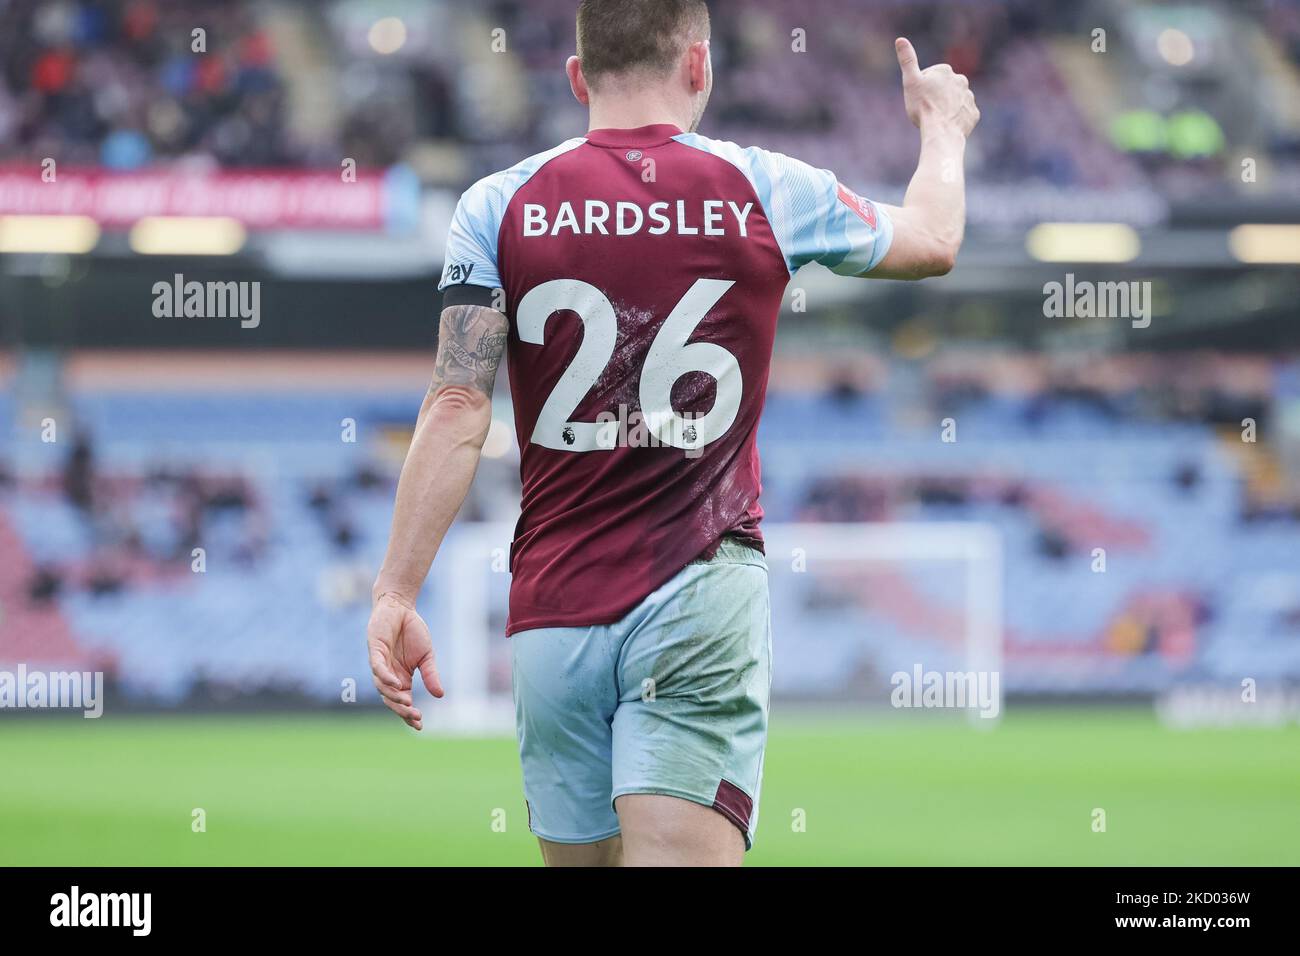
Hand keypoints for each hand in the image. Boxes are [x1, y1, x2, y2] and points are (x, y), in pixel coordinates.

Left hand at [367, 592, 443, 729]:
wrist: (401, 607)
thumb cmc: (413, 632)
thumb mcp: (427, 656)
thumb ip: (431, 675)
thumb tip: (440, 695)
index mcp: (401, 678)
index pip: (403, 701)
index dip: (409, 714)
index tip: (420, 725)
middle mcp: (388, 675)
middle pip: (391, 699)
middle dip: (402, 709)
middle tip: (415, 716)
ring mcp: (380, 663)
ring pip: (382, 687)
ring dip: (394, 696)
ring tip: (407, 702)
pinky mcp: (375, 650)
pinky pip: (378, 668)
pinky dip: (386, 677)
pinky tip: (396, 684)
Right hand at [896, 37, 978, 137]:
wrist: (941, 131)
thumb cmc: (923, 106)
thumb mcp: (910, 81)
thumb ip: (907, 60)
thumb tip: (900, 39)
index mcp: (945, 71)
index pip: (931, 77)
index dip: (922, 88)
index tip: (919, 98)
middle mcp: (961, 80)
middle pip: (944, 88)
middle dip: (937, 96)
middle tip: (927, 109)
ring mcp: (969, 97)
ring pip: (955, 100)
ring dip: (948, 107)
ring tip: (938, 119)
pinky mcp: (973, 114)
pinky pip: (964, 114)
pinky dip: (957, 119)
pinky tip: (948, 125)